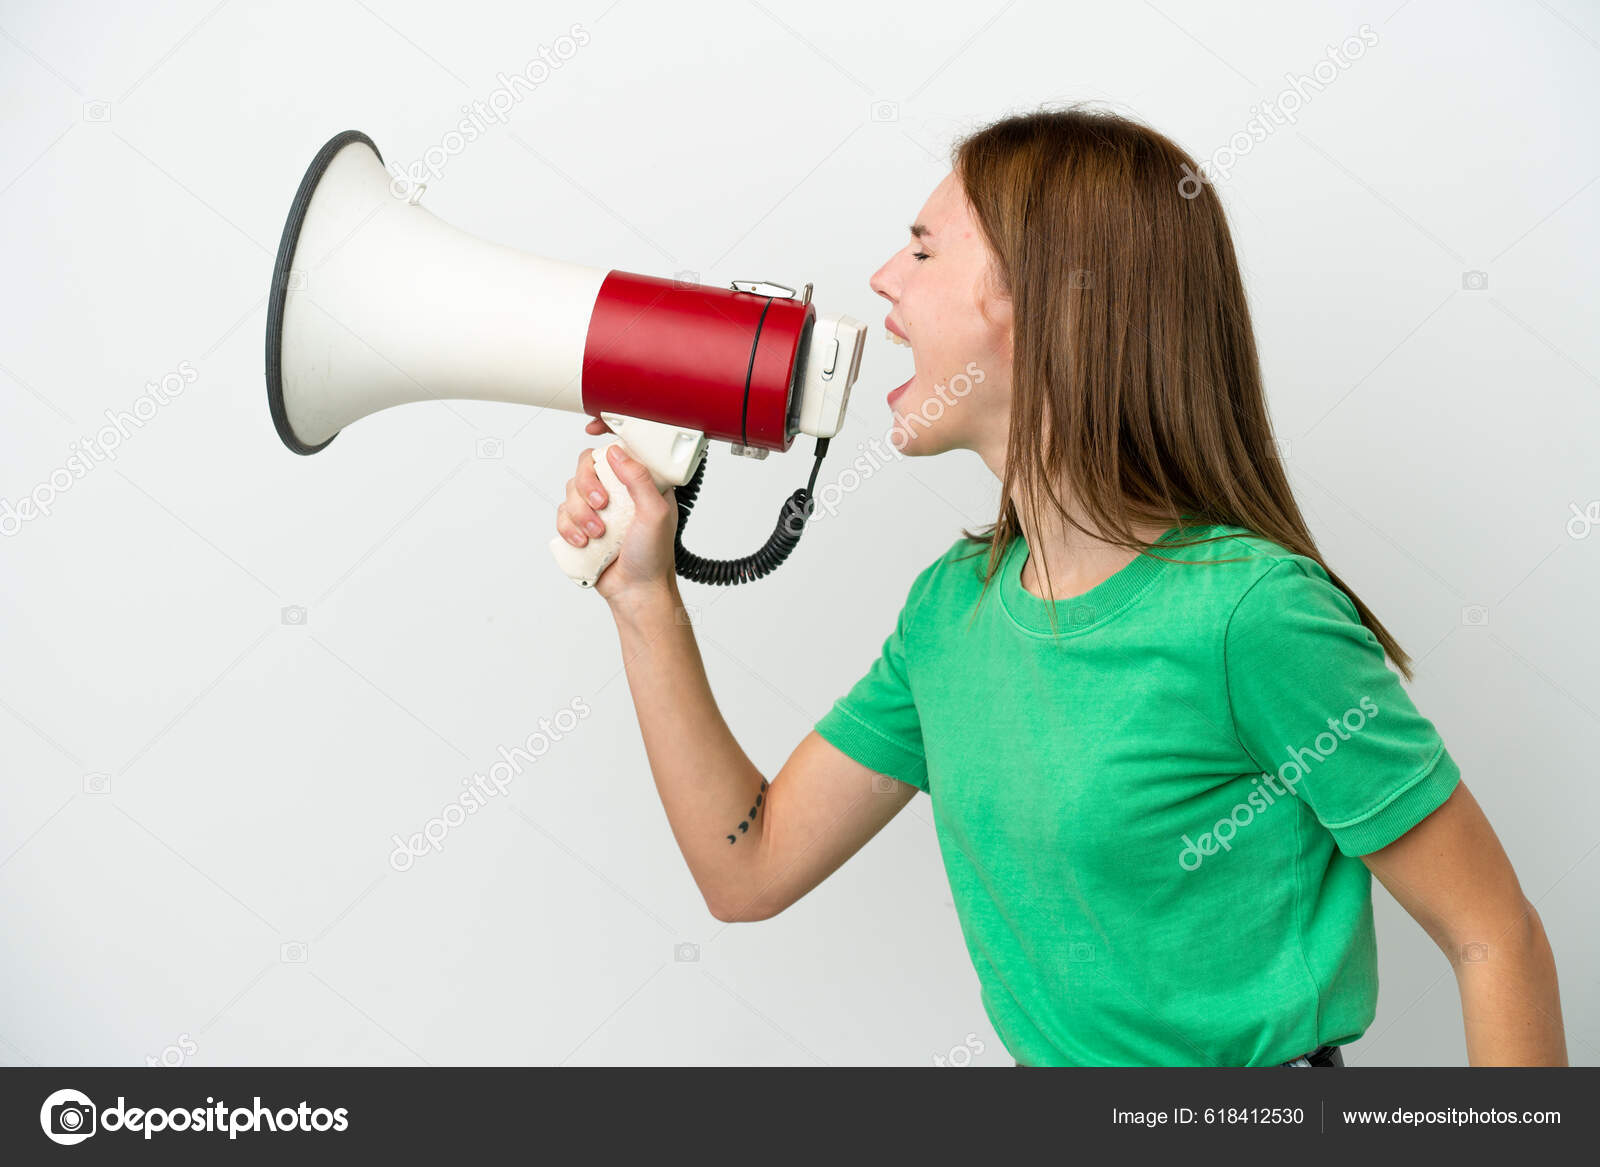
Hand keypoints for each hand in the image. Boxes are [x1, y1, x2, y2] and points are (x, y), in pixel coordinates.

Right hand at [556, 417, 680, 603]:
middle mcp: (618, 491)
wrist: (637, 591)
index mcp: (641, 482)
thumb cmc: (654, 556)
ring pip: (571, 491)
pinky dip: (568, 528)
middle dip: (588, 486)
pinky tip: (583, 542)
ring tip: (598, 534)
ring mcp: (599, 509)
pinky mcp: (582, 526)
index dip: (605, 433)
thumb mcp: (656, 513)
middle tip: (602, 505)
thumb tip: (616, 452)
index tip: (592, 430)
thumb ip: (639, 479)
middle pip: (586, 466)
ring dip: (580, 513)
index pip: (620, 448)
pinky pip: (562, 514)